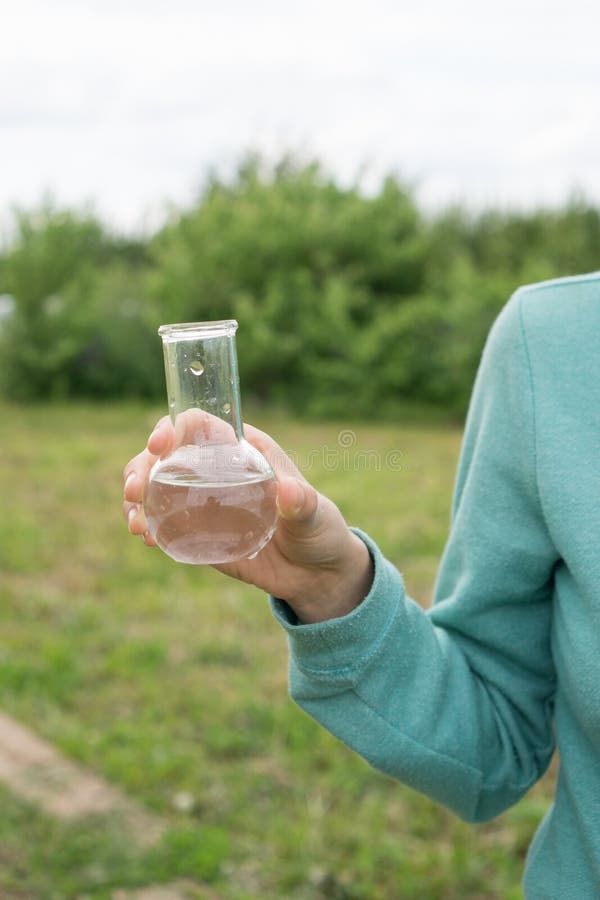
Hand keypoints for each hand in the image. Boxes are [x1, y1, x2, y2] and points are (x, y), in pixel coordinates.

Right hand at [123, 413, 372, 623]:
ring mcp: (202, 501)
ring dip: (135, 499)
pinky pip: (161, 521)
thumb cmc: (319, 530)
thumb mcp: (314, 514)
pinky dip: (145, 525)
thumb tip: (289, 491)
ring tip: (136, 524)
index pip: (197, 425)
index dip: (172, 428)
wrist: (313, 572)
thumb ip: (303, 503)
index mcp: (243, 450)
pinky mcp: (196, 531)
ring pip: (154, 486)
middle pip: (165, 455)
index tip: (159, 445)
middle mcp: (216, 469)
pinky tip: (146, 538)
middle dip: (140, 467)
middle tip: (133, 493)